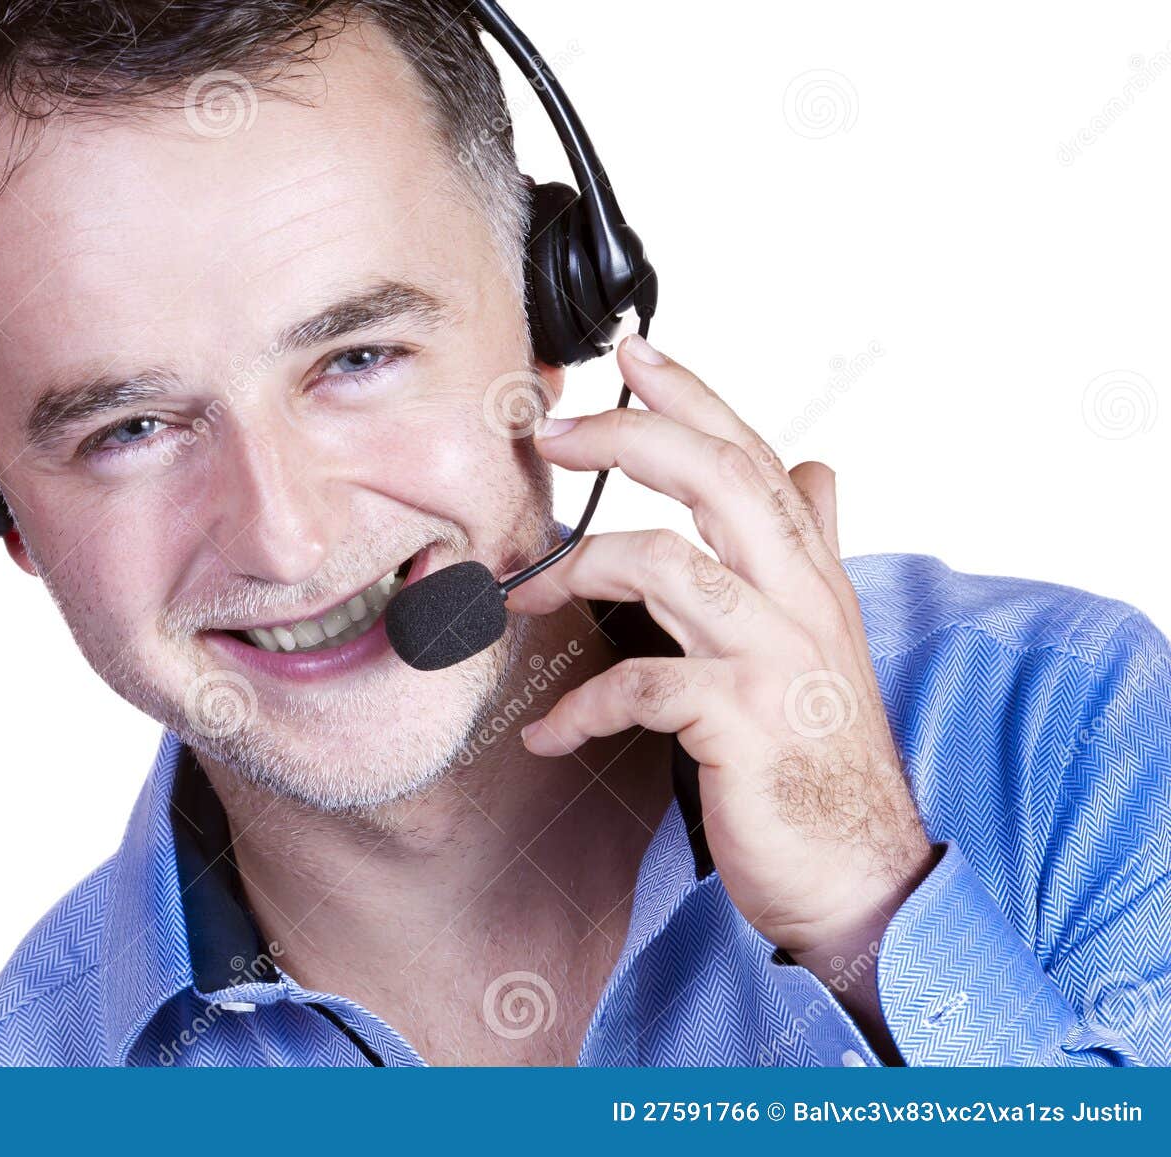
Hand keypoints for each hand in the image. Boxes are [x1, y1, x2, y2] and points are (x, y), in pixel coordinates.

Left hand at [507, 333, 933, 1016]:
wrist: (862, 876)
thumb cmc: (821, 756)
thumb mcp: (824, 639)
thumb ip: (810, 550)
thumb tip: (816, 467)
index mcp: (810, 576)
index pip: (754, 457)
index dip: (696, 396)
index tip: (634, 348)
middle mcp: (802, 602)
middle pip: (720, 480)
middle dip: (632, 439)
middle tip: (554, 432)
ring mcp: (775, 661)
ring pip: (668, 566)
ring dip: (578, 572)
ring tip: (522, 601)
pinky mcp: (744, 726)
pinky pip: (640, 686)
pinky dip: (581, 709)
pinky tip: (550, 732)